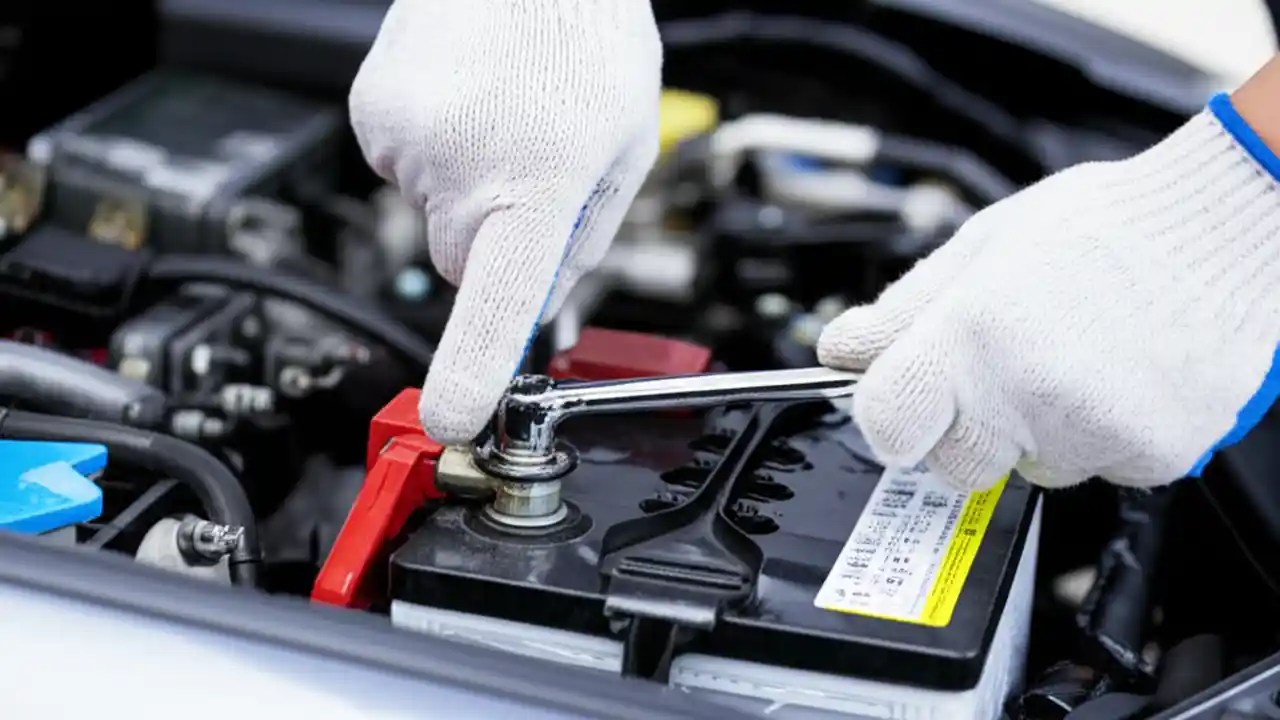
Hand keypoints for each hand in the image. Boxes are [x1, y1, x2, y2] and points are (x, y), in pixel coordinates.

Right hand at [350, 0, 661, 443]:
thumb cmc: (584, 34)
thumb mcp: (624, 148)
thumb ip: (586, 240)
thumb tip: (542, 307)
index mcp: (539, 185)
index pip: (496, 305)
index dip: (470, 371)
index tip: (451, 419)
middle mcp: (462, 170)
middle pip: (463, 265)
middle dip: (494, 241)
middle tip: (529, 172)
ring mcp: (406, 141)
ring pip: (432, 214)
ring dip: (466, 186)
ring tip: (501, 118)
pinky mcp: (371, 116)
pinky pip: (403, 170)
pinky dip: (433, 152)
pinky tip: (465, 106)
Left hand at [818, 97, 1279, 490]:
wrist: (1229, 225)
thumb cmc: (1109, 224)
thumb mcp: (984, 244)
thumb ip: (905, 308)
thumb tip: (841, 348)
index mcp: (972, 334)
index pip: (886, 426)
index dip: (888, 417)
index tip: (901, 403)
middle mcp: (1026, 392)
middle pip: (952, 467)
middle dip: (963, 430)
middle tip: (1002, 370)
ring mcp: (1091, 432)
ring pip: (1026, 471)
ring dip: (1034, 433)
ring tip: (1071, 358)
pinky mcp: (1150, 458)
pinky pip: (1094, 470)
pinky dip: (1097, 436)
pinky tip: (1115, 376)